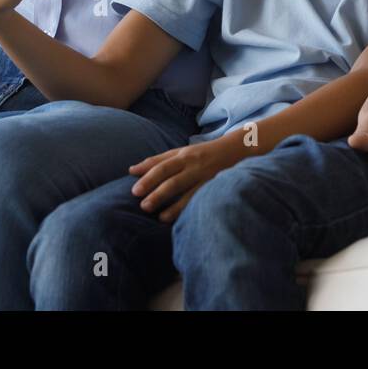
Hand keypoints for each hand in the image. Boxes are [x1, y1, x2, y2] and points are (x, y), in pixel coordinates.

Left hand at [128, 136, 245, 222]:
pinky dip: (189, 209)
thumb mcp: (181, 152)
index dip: (148, 177)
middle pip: (172, 179)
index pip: (162, 166)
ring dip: (172, 205)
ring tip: (159, 217)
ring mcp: (206, 177)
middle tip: (143, 205)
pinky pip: (201, 199)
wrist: (236, 149)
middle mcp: (194, 165)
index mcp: (183, 155)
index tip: (134, 190)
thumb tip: (131, 170)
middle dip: (157, 192)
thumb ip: (157, 160)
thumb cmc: (202, 153)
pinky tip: (179, 219)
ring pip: (187, 191)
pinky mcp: (216, 186)